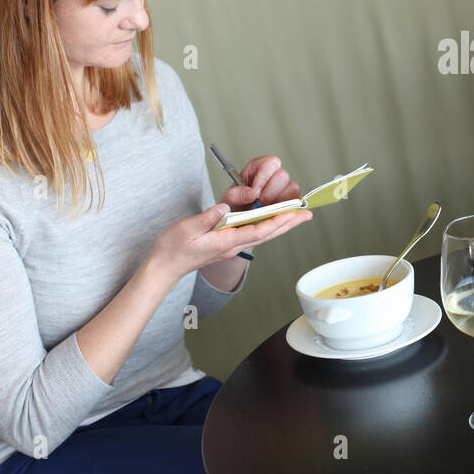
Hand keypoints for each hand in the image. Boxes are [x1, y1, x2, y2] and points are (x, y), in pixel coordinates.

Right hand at [150, 202, 310, 284]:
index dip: (277, 221)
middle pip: (267, 233)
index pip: (257, 230)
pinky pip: (254, 234)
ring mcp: (232, 246)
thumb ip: (207, 218)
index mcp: (226, 241)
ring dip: (282, 224)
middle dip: (288, 223)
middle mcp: (234, 245)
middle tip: (307, 214)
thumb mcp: (187, 229)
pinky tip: (274, 221)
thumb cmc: (174, 248)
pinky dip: (268, 226)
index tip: (292, 213)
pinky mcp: (229, 244)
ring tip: (298, 216)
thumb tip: (224, 207)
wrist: (166, 266)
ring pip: (263, 234)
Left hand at [221, 155, 302, 209]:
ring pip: (292, 189)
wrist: (239, 219)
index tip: (256, 191)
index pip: (270, 163)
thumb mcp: (230, 198)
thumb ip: (236, 194)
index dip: (264, 177)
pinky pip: (296, 202)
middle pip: (283, 176)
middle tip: (260, 203)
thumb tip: (251, 193)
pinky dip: (287, 209)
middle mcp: (273, 175)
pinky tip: (276, 214)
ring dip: (279, 202)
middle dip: (271, 192)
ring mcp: (283, 188)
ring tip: (266, 210)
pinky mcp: (290, 200)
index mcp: (259, 167)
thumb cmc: (236, 204)